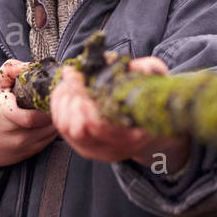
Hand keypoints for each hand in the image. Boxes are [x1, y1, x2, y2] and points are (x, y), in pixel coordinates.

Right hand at [0, 59, 58, 182]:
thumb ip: (9, 70)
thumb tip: (30, 64)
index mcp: (3, 113)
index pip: (33, 115)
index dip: (46, 102)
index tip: (50, 91)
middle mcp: (15, 133)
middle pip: (48, 121)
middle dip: (55, 107)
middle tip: (57, 96)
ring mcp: (24, 145)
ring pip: (53, 130)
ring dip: (56, 117)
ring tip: (52, 105)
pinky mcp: (30, 153)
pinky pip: (51, 138)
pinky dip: (53, 127)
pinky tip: (48, 118)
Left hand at [50, 56, 189, 170]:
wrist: (150, 128)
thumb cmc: (151, 102)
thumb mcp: (157, 83)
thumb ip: (151, 71)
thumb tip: (138, 66)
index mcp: (133, 136)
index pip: (99, 123)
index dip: (85, 97)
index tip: (78, 75)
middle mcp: (112, 149)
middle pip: (79, 128)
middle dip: (72, 97)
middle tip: (73, 76)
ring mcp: (96, 151)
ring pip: (67, 129)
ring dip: (64, 102)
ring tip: (70, 82)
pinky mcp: (83, 146)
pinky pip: (61, 128)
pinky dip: (58, 106)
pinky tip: (66, 91)